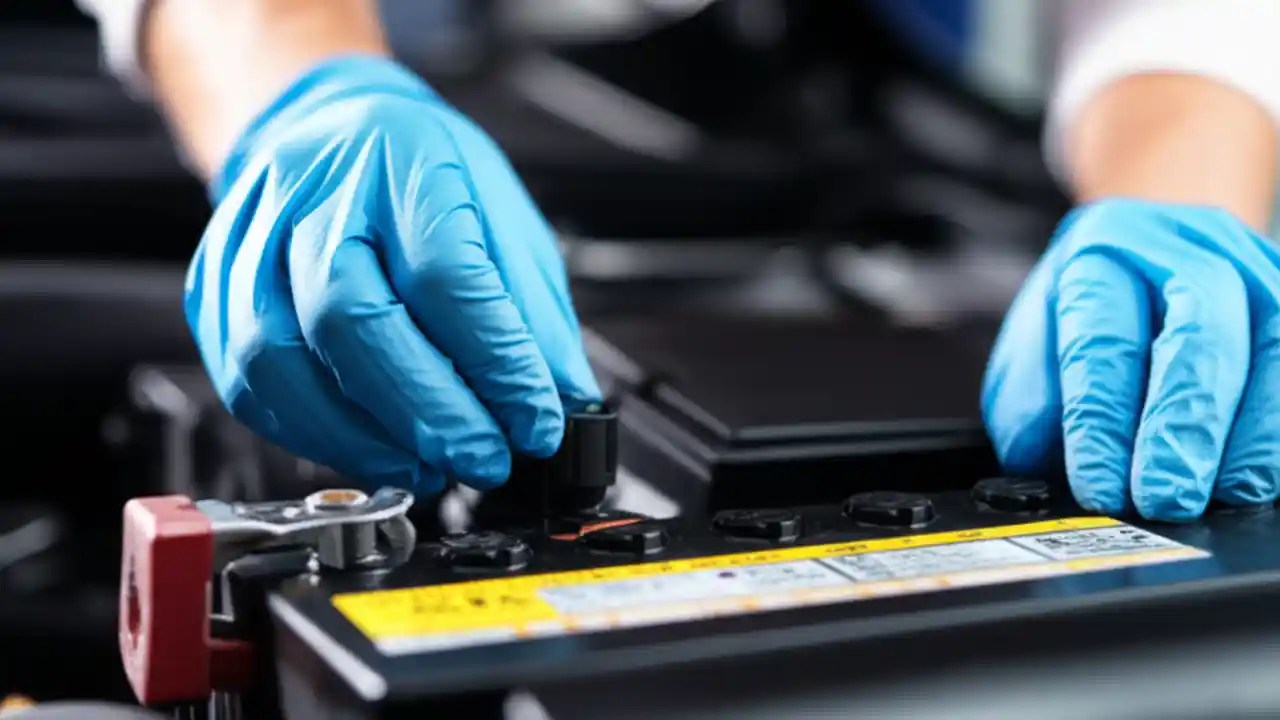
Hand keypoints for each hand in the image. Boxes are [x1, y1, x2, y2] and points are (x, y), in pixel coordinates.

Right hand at [185, 56, 600, 493]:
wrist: (330, 130)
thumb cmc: (421, 171)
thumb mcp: (502, 215)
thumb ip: (531, 312)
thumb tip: (561, 401)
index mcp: (399, 162)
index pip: (445, 275)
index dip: (496, 364)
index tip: (536, 422)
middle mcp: (310, 194)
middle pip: (351, 318)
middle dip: (428, 412)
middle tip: (484, 458)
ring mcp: (248, 242)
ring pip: (281, 359)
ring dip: (363, 438)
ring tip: (429, 466)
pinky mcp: (214, 291)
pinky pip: (246, 383)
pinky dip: (313, 435)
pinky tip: (368, 449)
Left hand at [982, 198, 1279, 520]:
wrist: (1156, 252)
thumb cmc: (1091, 311)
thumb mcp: (1035, 347)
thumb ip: (1032, 403)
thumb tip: (1039, 462)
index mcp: (1102, 250)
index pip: (1104, 341)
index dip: (1101, 425)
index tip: (1100, 490)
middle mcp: (1188, 245)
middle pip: (1200, 333)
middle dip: (1185, 428)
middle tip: (1166, 499)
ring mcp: (1257, 264)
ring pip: (1275, 345)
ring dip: (1253, 435)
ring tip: (1226, 495)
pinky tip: (1263, 474)